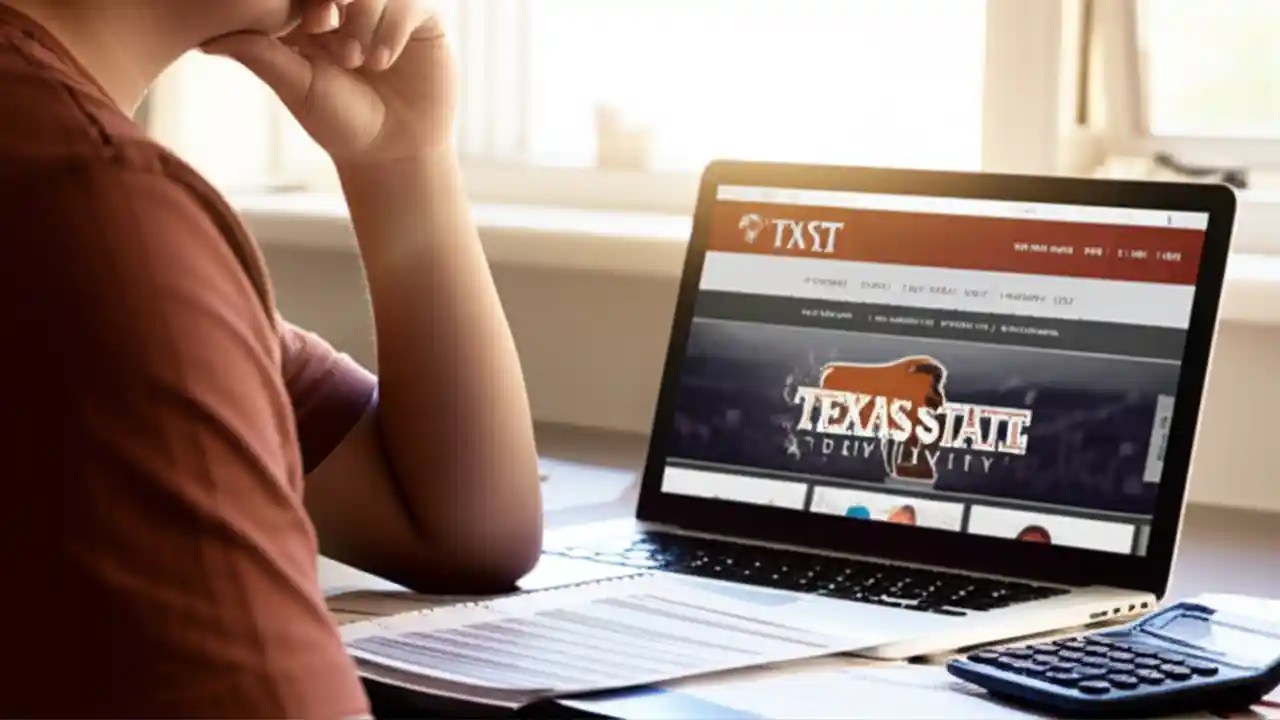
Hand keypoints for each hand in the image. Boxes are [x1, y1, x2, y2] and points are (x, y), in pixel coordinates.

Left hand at [202, 0, 456, 164]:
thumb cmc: (342, 123)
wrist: (394, 152)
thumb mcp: (296, 87)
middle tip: (321, 30)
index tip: (304, 29)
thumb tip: (204, 38)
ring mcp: (388, 10)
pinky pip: (408, 3)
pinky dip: (391, 29)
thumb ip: (259, 54)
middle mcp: (351, 6)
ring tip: (355, 61)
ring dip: (361, 17)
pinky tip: (381, 62)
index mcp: (314, 15)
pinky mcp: (423, 20)